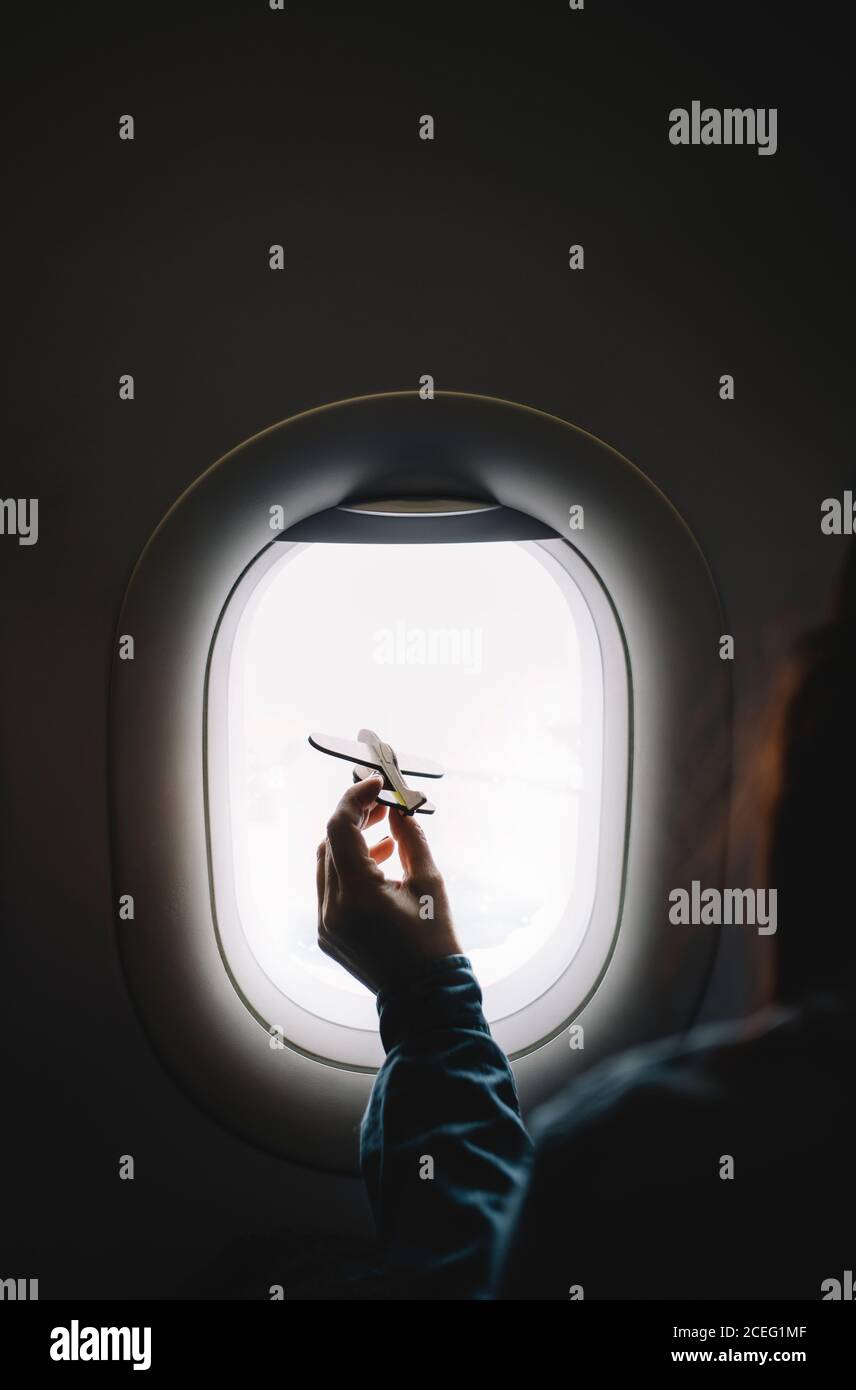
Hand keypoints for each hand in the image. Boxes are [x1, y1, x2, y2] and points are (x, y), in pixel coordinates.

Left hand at [316, 775, 461, 994]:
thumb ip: (411, 837)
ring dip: (351, 844)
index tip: (376, 784)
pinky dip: (349, 870)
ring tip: (387, 838)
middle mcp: (332, 908)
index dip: (355, 799)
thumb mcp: (430, 882)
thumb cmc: (434, 941)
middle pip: (329, 844)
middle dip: (354, 818)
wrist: (426, 996)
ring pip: (327, 865)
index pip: (339, 829)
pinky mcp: (327, 934)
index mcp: (358, 894)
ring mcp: (325, 923)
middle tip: (383, 806)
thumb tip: (398, 807)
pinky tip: (379, 867)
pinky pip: (330, 890)